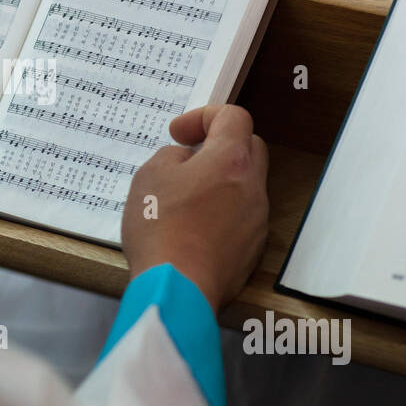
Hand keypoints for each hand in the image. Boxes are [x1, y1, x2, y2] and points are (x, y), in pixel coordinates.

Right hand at [121, 104, 268, 312]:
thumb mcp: (149, 176)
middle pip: (249, 148)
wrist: (178, 289)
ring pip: (245, 186)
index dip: (204, 116)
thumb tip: (184, 161)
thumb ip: (171, 156)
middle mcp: (252, 187)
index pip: (234, 117)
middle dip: (220, 146)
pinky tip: (193, 229)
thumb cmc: (161, 230)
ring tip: (184, 198)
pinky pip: (241, 218)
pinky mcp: (252, 249)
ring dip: (220, 182)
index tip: (180, 134)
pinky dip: (221, 214)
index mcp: (231, 160)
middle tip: (188, 159)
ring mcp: (256, 220)